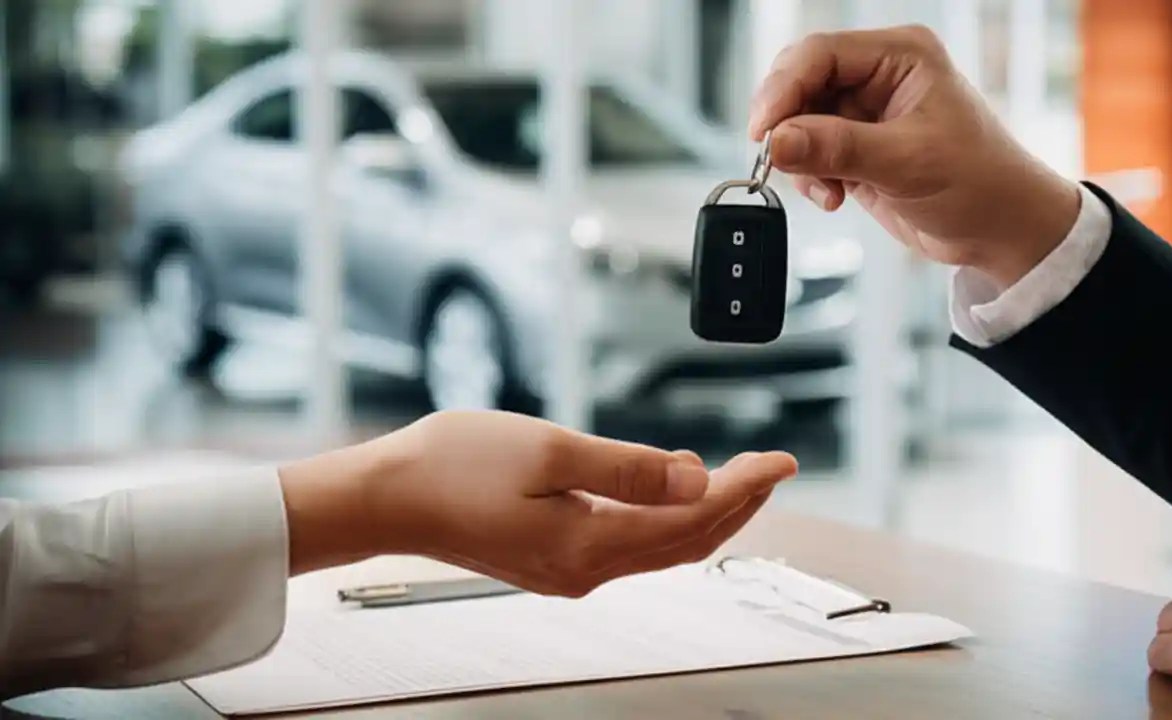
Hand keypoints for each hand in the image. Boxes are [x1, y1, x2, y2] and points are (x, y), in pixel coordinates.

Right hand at [279, 410, 797, 596]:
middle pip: (687, 544)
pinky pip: (630, 546)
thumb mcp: (551, 453)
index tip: (782, 461)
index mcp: (589, 547)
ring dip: (705, 514)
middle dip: (737, 504)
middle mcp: (585, 573)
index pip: (693, 521)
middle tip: (772, 466)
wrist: (388, 497)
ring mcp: (568, 572)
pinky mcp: (552, 560)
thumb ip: (630, 470)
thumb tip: (697, 479)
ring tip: (740, 477)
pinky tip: (675, 495)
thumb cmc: (454, 465)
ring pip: (661, 548)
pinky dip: (666, 521)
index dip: (745, 490)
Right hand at [748, 25, 1080, 288]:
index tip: (764, 131)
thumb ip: (837, 149)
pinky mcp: (855, 147)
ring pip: (797, 121)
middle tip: (782, 159)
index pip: (819, 54)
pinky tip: (835, 196)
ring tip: (827, 189)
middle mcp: (878, 76)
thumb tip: (778, 141)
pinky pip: (808, 152)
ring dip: (800, 159)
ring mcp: (864, 113)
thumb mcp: (906, 162)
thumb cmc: (981, 183)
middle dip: (787, 125)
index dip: (783, 89)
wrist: (1000, 231)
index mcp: (900, 55)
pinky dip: (810, 177)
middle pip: (800, 83)